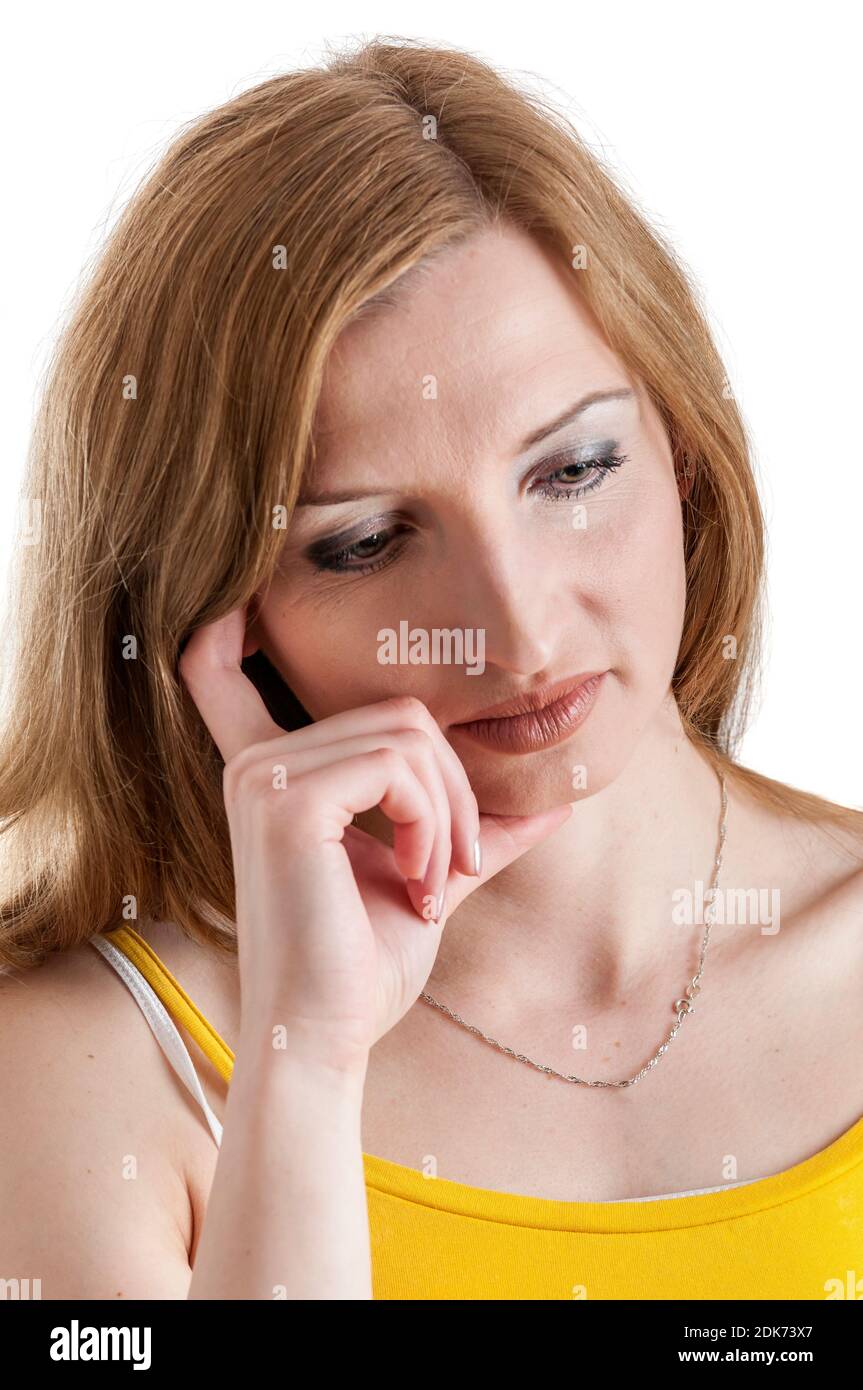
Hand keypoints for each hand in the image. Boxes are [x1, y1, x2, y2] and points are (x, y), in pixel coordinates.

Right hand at [179, 605, 572, 1072]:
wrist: (324, 1037)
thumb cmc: (363, 963)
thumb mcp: (426, 877)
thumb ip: (473, 831)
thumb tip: (556, 805)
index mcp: (272, 774)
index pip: (222, 675)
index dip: (226, 631)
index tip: (238, 604)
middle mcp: (256, 764)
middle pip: (401, 714)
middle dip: (453, 790)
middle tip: (453, 868)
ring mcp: (264, 776)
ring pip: (409, 736)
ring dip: (450, 814)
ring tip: (436, 881)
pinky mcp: (287, 799)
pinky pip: (400, 766)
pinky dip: (434, 821)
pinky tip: (419, 881)